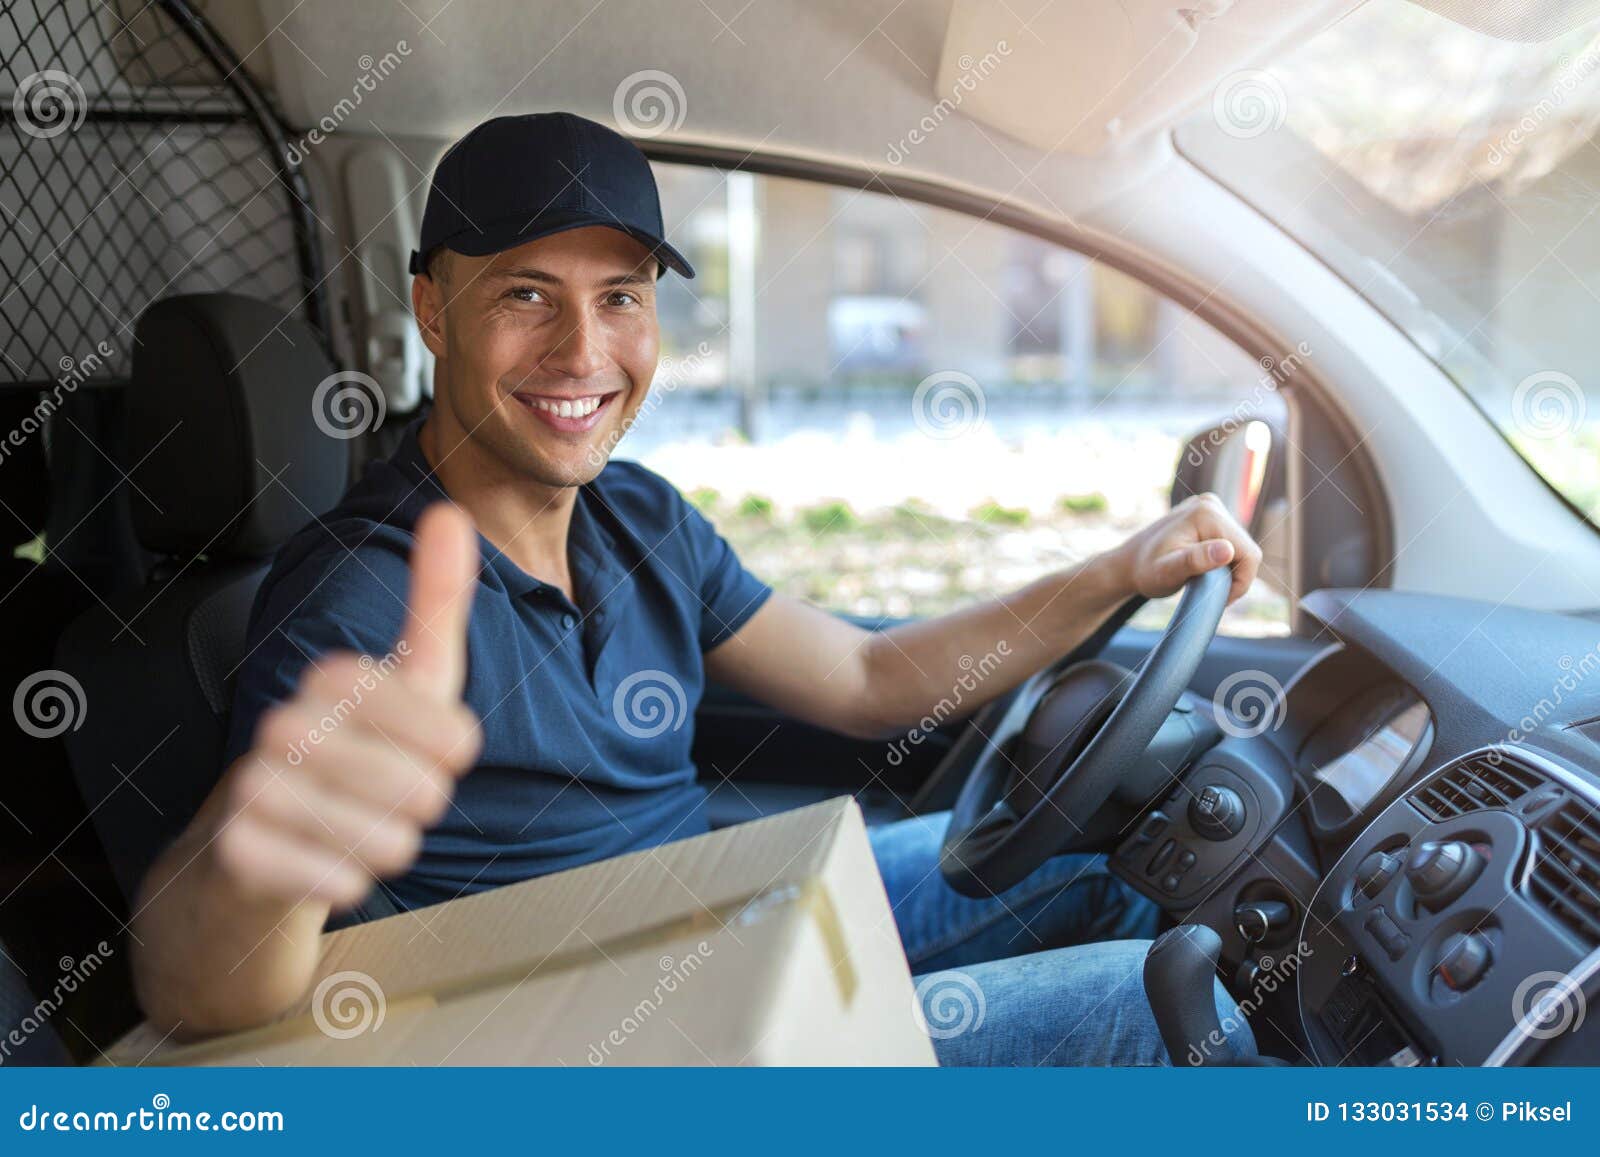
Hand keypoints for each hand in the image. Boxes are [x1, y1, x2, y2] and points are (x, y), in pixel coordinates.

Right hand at [211, 502, 483, 908]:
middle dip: (422, 806)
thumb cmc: (347, 750)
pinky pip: (338, 881)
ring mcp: (255, 786)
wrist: (246, 840)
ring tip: (360, 825)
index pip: (451, 731)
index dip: (454, 754)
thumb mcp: (405, 678)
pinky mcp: (238, 851)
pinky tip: (325, 860)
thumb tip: (449, 512)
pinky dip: (348, 881)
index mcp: (334, 678)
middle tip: (390, 794)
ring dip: (388, 845)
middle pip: (422, 791)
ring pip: (385, 842)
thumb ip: (434, 602)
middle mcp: (286, 724)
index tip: (436, 750)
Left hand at [1108, 493, 1262, 605]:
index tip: (1220, 598)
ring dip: (1230, 569)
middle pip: (1247, 549)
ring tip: (1205, 582)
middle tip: (1210, 592)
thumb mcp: (1167, 572)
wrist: (1129, 563)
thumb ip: (1195, 561)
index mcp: (1207, 514)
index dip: (1241, 582)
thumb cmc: (1145, 572)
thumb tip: (1227, 551)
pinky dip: (1224, 561)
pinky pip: (1231, 542)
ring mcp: (1210, 507)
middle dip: (1235, 576)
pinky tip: (1205, 570)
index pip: (1248, 554)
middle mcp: (1211, 504)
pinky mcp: (1209, 514)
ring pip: (1241, 546)